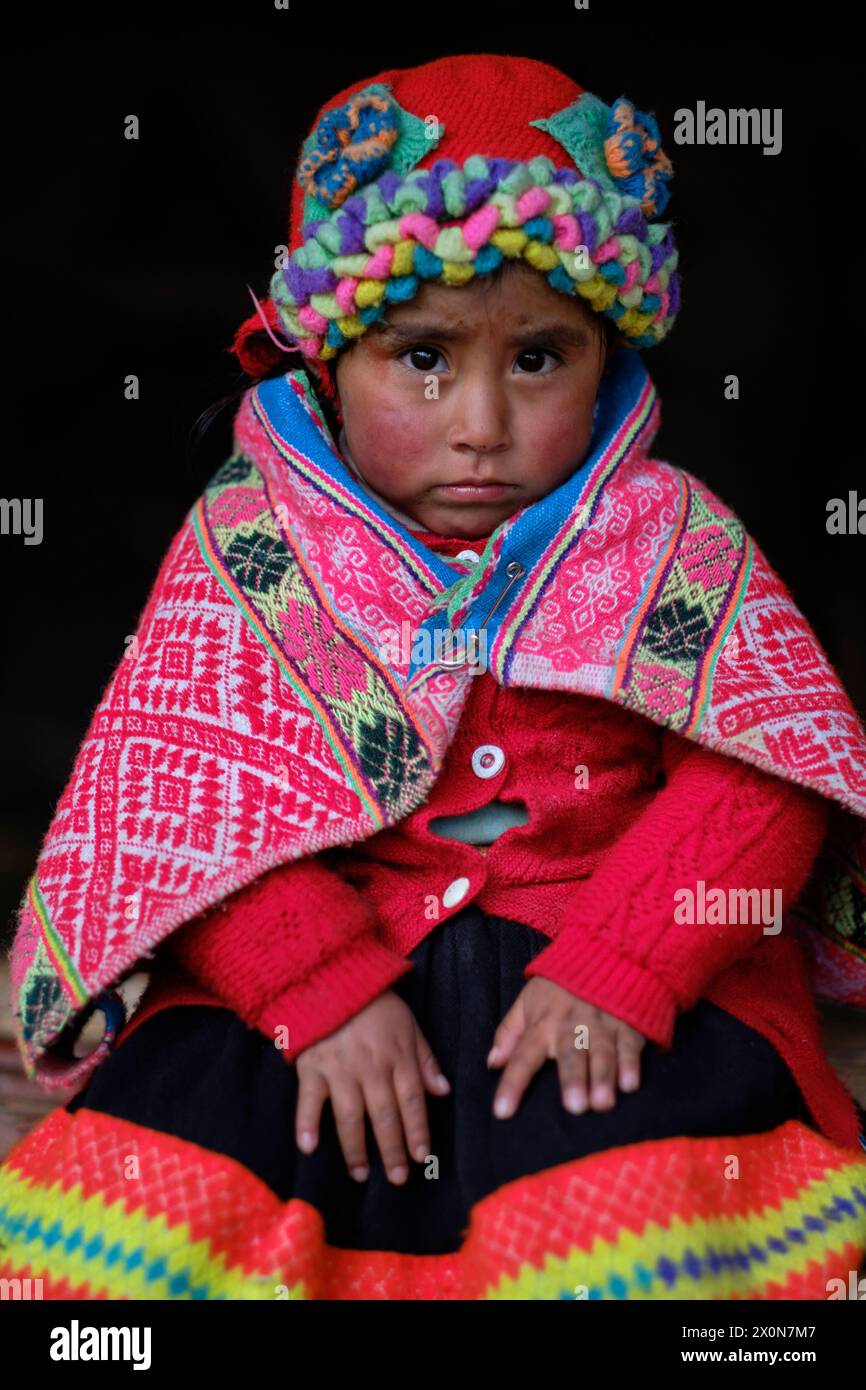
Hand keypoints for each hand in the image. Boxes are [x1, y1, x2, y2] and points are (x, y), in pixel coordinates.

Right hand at [294, 990, 449, 1185]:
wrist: (332, 979)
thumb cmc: (374, 1005)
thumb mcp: (409, 1025)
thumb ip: (425, 1059)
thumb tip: (443, 1092)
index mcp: (397, 1057)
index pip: (412, 1102)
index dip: (418, 1131)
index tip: (422, 1157)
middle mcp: (371, 1068)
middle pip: (384, 1116)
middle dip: (393, 1150)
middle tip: (399, 1179)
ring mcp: (340, 1070)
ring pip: (350, 1116)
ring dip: (356, 1149)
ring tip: (362, 1174)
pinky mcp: (311, 1067)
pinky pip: (309, 1100)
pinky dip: (307, 1123)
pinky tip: (309, 1147)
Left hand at [486, 977, 647, 1119]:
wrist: (601, 954)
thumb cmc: (559, 987)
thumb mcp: (528, 1001)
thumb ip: (509, 1032)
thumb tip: (491, 1063)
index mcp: (542, 1023)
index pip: (523, 1055)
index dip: (512, 1084)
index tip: (502, 1112)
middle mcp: (570, 1025)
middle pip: (570, 1054)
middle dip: (572, 1079)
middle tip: (574, 1107)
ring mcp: (601, 1024)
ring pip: (602, 1052)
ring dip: (603, 1077)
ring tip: (601, 1103)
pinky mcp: (627, 1023)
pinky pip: (629, 1045)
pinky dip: (630, 1063)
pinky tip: (630, 1084)